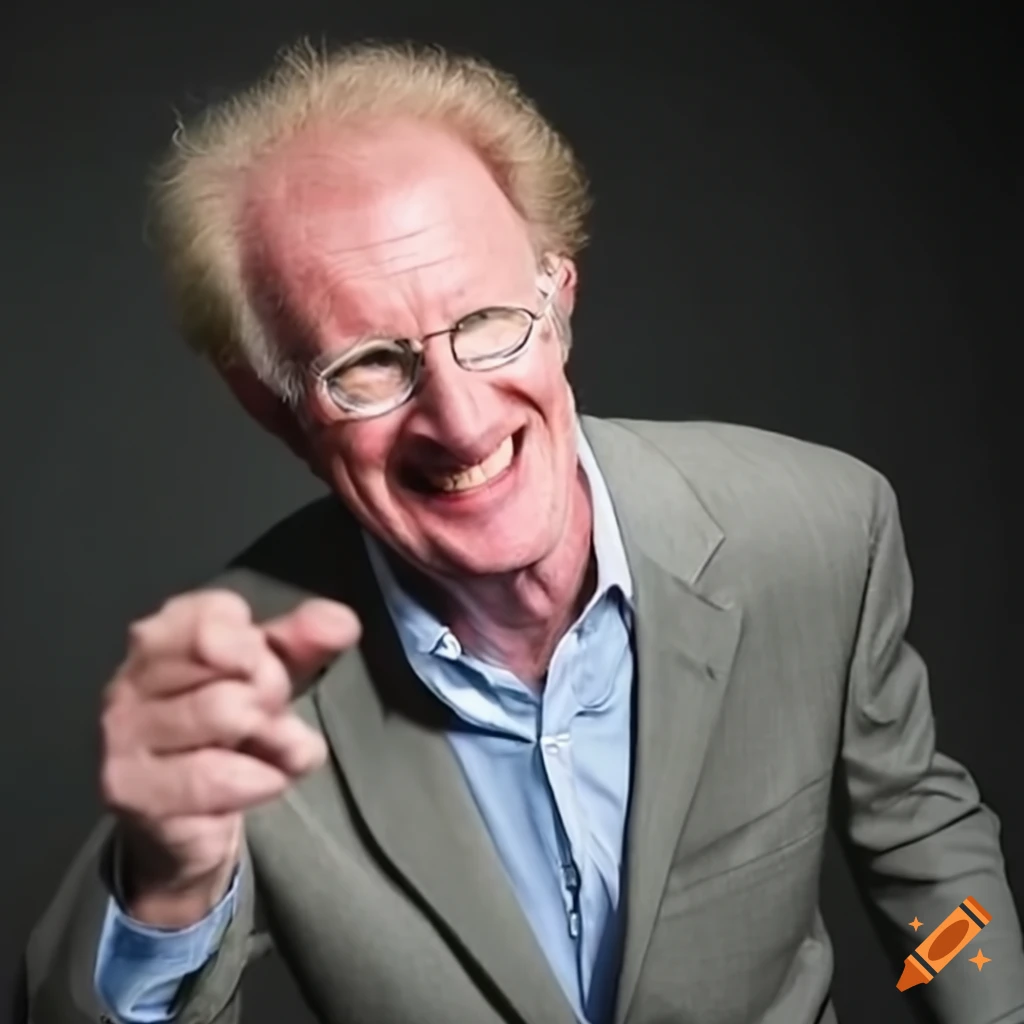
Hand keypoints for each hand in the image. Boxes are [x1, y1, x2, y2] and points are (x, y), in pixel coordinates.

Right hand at [99, 589, 359, 925]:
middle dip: (271, 688)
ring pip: (226, 711)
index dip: (259, 642)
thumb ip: (303, 642)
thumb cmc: (232, 735)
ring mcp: (124, 740)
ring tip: (273, 750)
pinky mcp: (135, 796)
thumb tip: (342, 622)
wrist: (188, 825)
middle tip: (271, 715)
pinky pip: (220, 775)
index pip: (215, 612)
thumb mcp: (273, 677)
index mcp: (161, 639)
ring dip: (275, 737)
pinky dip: (262, 780)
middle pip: (227, 659)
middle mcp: (129, 682)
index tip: (265, 665)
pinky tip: (261, 782)